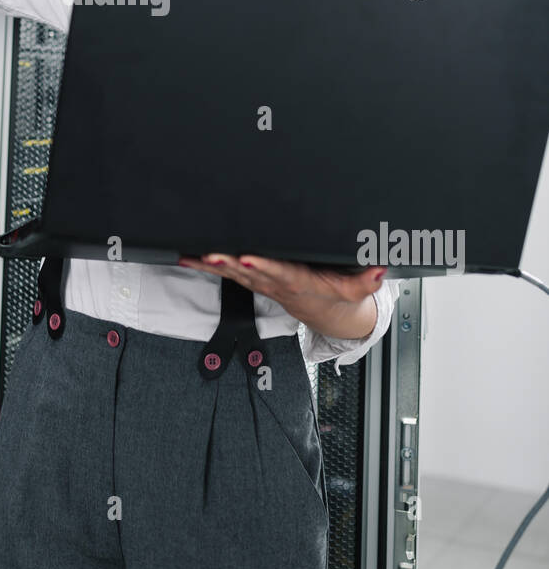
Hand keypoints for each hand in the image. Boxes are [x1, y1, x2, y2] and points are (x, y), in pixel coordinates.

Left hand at [177, 252, 386, 339]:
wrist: (326, 315)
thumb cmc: (337, 296)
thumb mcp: (356, 290)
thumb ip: (366, 281)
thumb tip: (380, 269)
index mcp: (298, 282)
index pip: (280, 273)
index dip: (265, 266)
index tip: (249, 258)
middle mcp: (275, 283)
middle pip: (250, 273)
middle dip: (229, 263)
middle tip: (211, 254)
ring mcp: (262, 283)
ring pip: (234, 272)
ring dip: (212, 264)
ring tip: (194, 255)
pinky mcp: (253, 280)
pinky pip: (227, 273)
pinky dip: (206, 265)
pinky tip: (189, 257)